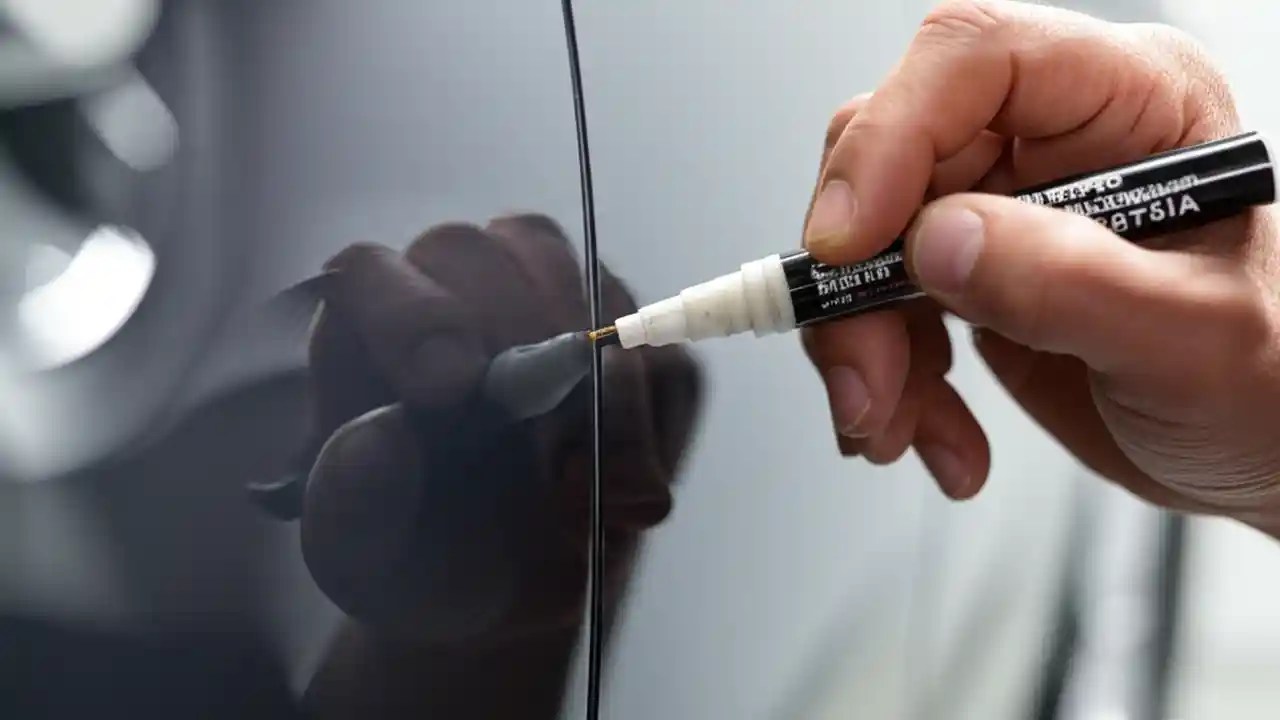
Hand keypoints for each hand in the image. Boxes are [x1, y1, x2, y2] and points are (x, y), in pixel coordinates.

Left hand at [299, 214, 701, 642]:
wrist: (496, 599)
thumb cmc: (414, 562)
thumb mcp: (366, 555)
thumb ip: (355, 500)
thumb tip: (381, 437)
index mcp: (361, 337)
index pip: (368, 273)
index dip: (412, 314)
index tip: (453, 389)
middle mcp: (449, 298)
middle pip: (481, 254)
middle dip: (518, 341)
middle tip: (535, 445)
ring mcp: (547, 306)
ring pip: (583, 284)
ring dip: (597, 395)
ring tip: (571, 493)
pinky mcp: (625, 348)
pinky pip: (658, 355)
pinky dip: (647, 433)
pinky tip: (612, 498)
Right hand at [802, 0, 1279, 532]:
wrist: (1262, 460)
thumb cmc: (1272, 386)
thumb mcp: (1193, 342)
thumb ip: (1067, 282)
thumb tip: (937, 239)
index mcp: (1129, 104)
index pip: (974, 61)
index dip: (892, 137)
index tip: (850, 243)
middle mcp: (1052, 143)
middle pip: (893, 160)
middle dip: (858, 281)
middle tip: (865, 371)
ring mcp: (1003, 213)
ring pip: (867, 243)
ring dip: (862, 346)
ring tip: (896, 424)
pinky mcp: (970, 279)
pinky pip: (878, 309)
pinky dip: (888, 383)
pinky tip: (938, 434)